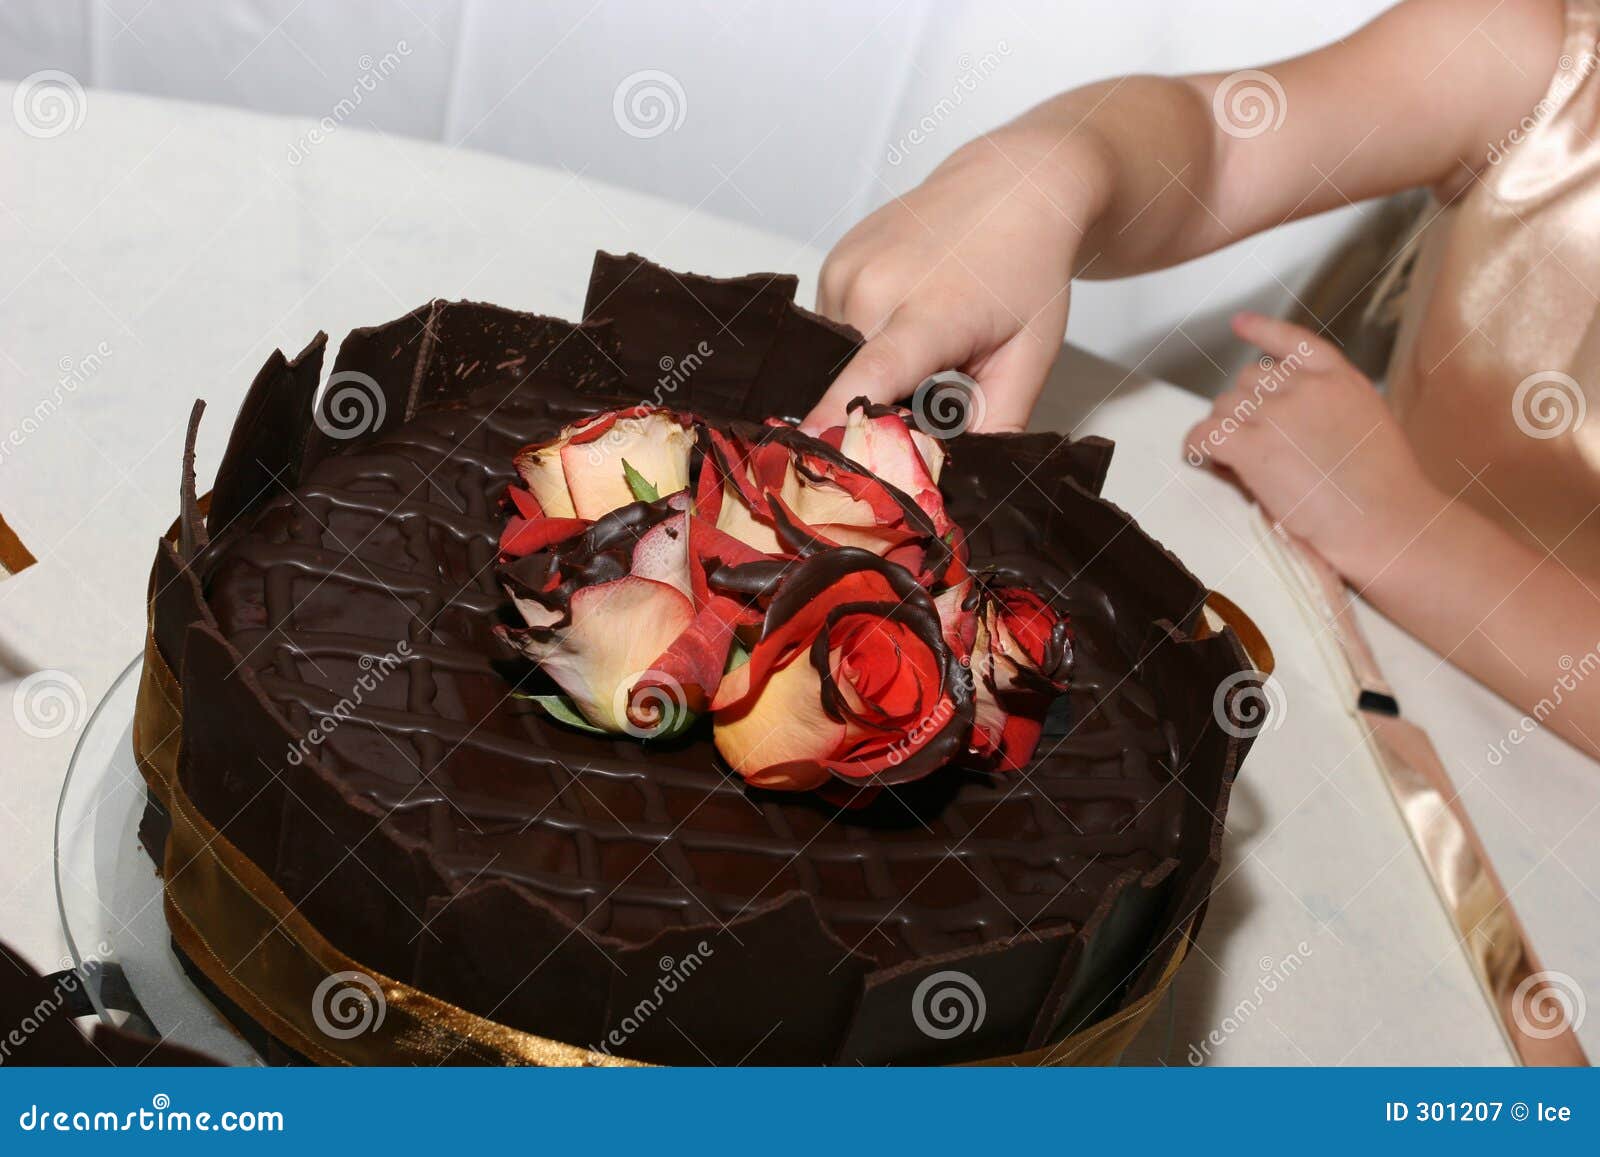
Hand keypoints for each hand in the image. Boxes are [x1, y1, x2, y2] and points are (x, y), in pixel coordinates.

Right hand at [801, 135, 1084, 433]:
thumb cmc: (1029, 270)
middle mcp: (875, 285)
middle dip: (871, 413)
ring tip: (921, 351)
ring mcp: (846, 269)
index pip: (871, 377)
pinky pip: (831, 327)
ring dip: (867, 375)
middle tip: (920, 411)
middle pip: (849, 381)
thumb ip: (995, 427)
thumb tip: (954, 485)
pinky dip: (861, 342)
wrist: (1016, 183)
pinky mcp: (833, 261)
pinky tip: (904, 321)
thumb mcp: (1029, 357)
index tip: (812, 459)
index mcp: (931, 311)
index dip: (839, 422)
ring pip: (837, 357)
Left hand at [1184, 312, 1446, 582]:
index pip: (1293, 341)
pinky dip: (1197, 446)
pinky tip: (1202, 458)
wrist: (1388, 522)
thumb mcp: (1369, 424)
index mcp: (1339, 379)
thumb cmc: (1385, 491)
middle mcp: (1305, 388)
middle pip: (1248, 379)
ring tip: (1239, 461)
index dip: (1261, 331)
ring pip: (1224, 406)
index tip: (1240, 323)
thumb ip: (1331, 406)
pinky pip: (1205, 435)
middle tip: (1254, 443)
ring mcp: (1276, 414)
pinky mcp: (1252, 447)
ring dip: (1224, 429)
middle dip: (1244, 407)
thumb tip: (1289, 417)